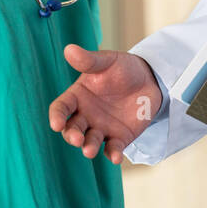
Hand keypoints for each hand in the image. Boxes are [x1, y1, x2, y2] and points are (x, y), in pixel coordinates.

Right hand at [49, 45, 162, 163]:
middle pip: (72, 129)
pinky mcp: (119, 138)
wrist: (150, 79)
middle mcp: (86, 115)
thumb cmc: (123, 68)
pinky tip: (115, 157)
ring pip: (89, 142)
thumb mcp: (108, 61)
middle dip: (71, 135)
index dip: (57, 116)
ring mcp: (102, 128)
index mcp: (78, 96)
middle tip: (76, 139)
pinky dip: (112, 155)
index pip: (61, 108)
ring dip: (88, 147)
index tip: (56, 123)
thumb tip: (69, 49)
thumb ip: (89, 61)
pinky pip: (113, 149)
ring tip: (89, 150)